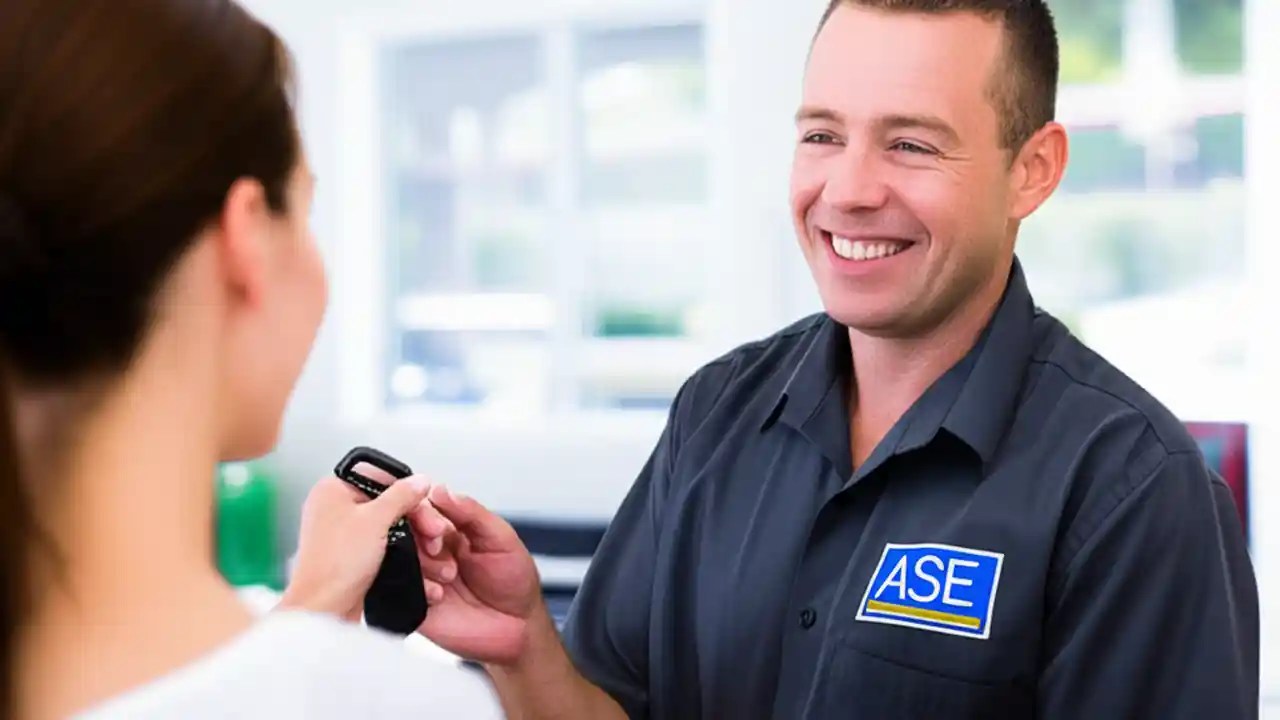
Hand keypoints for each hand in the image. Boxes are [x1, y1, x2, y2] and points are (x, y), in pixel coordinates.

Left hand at [280, 473, 436, 620]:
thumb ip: (401, 495)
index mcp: (333, 490)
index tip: (427, 508)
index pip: (381, 478)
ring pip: (392, 527)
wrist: (323, 610)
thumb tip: (418, 480)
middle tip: (434, 535)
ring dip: (417, 541)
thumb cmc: (333, 566)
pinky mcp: (355, 557)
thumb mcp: (374, 520)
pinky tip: (421, 564)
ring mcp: (346, 535)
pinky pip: (387, 548)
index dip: (410, 493)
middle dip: (418, 522)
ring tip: (433, 555)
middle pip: (390, 504)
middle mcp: (337, 509)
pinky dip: (405, 554)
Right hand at [414, 485, 544, 665]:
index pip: (421, 508)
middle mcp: (429, 551)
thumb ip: (471, 513)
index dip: (423, 513)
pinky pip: (398, 591)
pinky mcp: (415, 603)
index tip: (438, 527)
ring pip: (397, 560)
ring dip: (421, 565)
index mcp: (448, 529)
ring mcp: (421, 577)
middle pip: (402, 532)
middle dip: (419, 539)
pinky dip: (416, 590)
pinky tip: (438, 596)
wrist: (518, 627)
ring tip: (449, 577)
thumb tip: (441, 490)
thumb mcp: (501, 538)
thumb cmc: (514, 580)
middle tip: (438, 550)